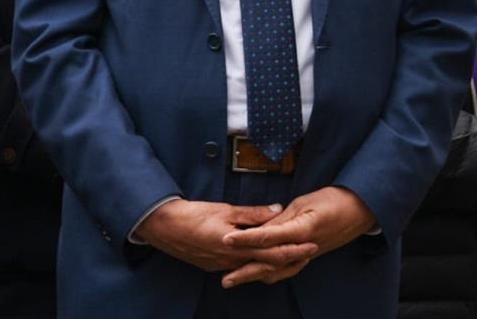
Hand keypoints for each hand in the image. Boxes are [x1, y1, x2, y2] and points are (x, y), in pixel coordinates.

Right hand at [136, 199, 316, 274]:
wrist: (164, 227)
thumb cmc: (194, 216)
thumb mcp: (227, 210)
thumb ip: (254, 213)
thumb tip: (278, 210)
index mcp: (238, 247)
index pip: (273, 252)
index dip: (294, 250)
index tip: (312, 245)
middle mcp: (232, 261)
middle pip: (268, 265)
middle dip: (290, 260)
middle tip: (310, 253)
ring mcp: (223, 266)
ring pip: (255, 268)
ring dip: (275, 263)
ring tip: (293, 256)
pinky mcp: (215, 266)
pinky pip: (241, 267)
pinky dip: (257, 264)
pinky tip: (263, 259)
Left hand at [220, 186, 375, 287]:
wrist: (360, 211)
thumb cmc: (334, 201)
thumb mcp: (304, 202)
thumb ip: (281, 218)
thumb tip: (259, 228)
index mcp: (302, 230)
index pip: (268, 236)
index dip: (245, 238)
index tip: (225, 239)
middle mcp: (303, 247)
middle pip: (270, 263)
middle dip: (245, 271)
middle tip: (224, 279)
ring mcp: (307, 255)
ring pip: (278, 271)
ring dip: (255, 276)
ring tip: (235, 280)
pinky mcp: (309, 256)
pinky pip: (287, 270)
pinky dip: (271, 274)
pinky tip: (260, 275)